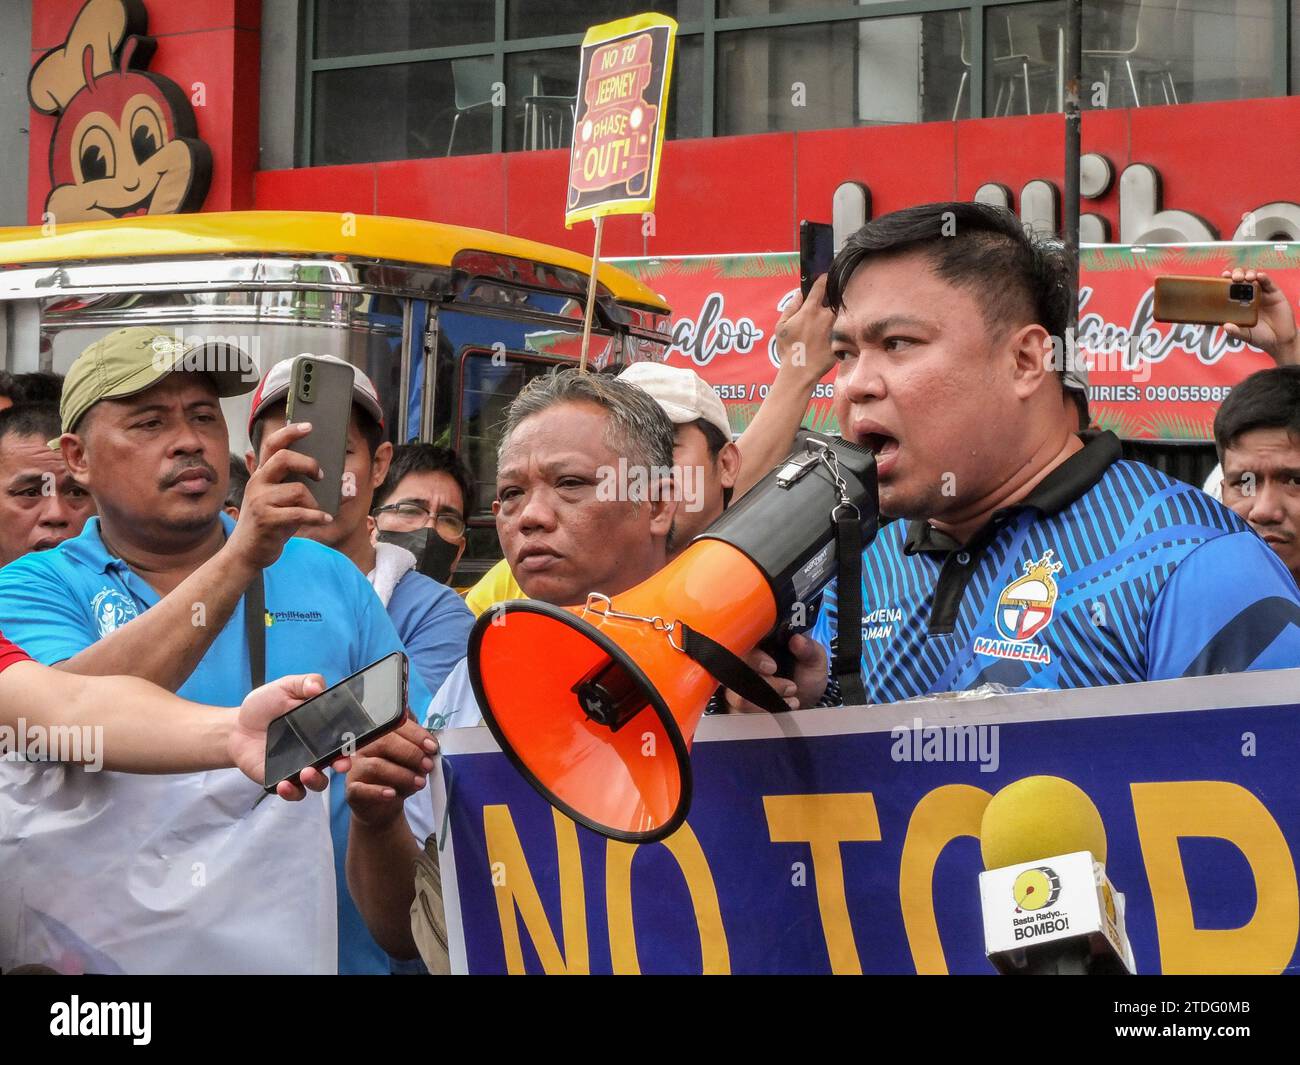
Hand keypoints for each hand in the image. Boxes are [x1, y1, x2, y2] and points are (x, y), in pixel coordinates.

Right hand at [227, 422, 331, 570]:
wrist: (248, 553)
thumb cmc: (271, 525)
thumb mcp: (285, 503)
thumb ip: (304, 488)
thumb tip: (342, 483)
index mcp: (262, 475)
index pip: (272, 444)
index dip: (290, 432)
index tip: (309, 426)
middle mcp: (258, 483)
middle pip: (283, 458)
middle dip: (308, 463)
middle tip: (320, 475)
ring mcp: (259, 500)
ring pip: (298, 489)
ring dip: (314, 502)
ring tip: (318, 511)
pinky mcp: (266, 519)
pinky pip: (300, 512)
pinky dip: (317, 516)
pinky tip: (324, 519)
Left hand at [230, 673, 351, 799]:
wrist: (237, 726)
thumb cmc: (266, 705)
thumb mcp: (286, 686)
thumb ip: (305, 682)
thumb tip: (318, 688)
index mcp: (323, 728)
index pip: (345, 735)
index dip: (354, 739)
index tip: (354, 740)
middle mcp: (316, 750)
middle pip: (338, 762)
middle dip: (343, 765)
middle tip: (340, 764)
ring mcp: (300, 767)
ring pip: (318, 782)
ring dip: (317, 780)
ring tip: (307, 772)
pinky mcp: (282, 780)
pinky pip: (294, 792)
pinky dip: (292, 792)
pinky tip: (284, 784)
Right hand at [345, 716, 438, 828]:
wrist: (382, 805)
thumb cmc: (397, 775)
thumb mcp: (411, 760)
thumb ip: (418, 748)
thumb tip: (431, 744)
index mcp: (378, 733)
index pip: (394, 725)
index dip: (416, 734)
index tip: (432, 747)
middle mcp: (363, 747)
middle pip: (384, 742)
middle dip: (411, 753)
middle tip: (428, 765)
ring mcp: (356, 768)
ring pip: (376, 765)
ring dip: (402, 774)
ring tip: (420, 783)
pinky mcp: (352, 790)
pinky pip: (360, 789)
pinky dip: (378, 792)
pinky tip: (392, 794)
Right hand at [723, 634, 827, 712]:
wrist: (805, 704)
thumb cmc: (806, 677)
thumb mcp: (814, 661)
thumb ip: (809, 649)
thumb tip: (797, 640)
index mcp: (758, 642)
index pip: (742, 642)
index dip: (754, 656)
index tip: (772, 668)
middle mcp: (741, 661)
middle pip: (734, 669)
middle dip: (764, 683)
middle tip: (791, 687)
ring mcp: (735, 684)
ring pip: (736, 694)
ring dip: (766, 699)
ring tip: (793, 698)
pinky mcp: (734, 704)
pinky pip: (738, 711)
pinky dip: (762, 712)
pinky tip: (784, 709)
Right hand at [774, 274, 837, 382]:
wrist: (800, 371)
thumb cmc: (788, 349)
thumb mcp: (781, 326)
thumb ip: (791, 307)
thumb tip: (799, 294)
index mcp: (811, 310)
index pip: (821, 285)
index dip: (824, 279)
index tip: (825, 277)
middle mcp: (826, 316)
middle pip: (836, 298)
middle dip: (834, 297)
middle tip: (830, 301)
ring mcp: (836, 328)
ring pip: (842, 313)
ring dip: (840, 313)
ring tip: (833, 320)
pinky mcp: (842, 340)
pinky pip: (846, 329)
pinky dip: (845, 329)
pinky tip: (838, 334)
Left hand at [1221, 268, 1298, 364]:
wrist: (1280, 340)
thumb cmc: (1260, 337)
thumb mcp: (1246, 335)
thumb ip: (1236, 331)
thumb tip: (1225, 326)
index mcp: (1239, 304)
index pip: (1230, 289)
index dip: (1226, 281)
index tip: (1221, 278)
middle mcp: (1250, 296)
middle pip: (1241, 279)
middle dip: (1237, 275)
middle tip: (1234, 278)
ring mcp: (1262, 294)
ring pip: (1254, 278)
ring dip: (1249, 274)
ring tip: (1246, 278)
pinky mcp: (1275, 294)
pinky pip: (1268, 283)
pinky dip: (1263, 278)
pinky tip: (1259, 276)